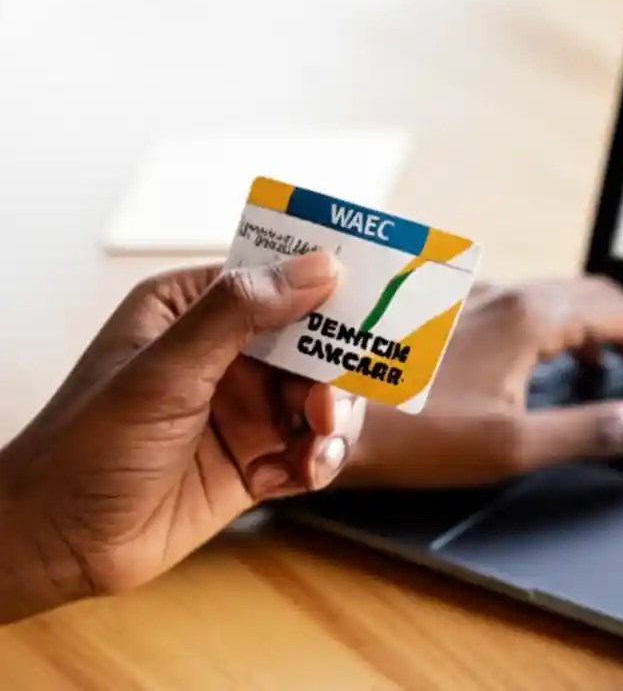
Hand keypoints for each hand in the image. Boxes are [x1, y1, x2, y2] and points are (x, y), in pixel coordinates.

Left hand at [0, 252, 364, 622]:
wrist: (61, 544)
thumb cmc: (89, 445)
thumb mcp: (167, 369)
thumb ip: (242, 313)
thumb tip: (319, 266)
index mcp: (191, 310)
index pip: (276, 281)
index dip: (327, 290)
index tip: (373, 304)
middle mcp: (223, 354)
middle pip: (314, 344)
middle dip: (333, 374)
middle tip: (326, 407)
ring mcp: (242, 408)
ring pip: (322, 399)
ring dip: (332, 424)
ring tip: (315, 451)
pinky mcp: (256, 460)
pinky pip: (313, 449)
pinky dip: (318, 462)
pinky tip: (295, 477)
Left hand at [341, 276, 622, 486]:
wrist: (323, 413)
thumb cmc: (409, 434)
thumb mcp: (512, 444)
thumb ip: (594, 429)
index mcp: (534, 316)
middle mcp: (513, 294)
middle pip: (615, 303)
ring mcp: (486, 298)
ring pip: (579, 304)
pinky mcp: (464, 312)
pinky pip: (545, 309)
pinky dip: (585, 334)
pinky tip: (581, 363)